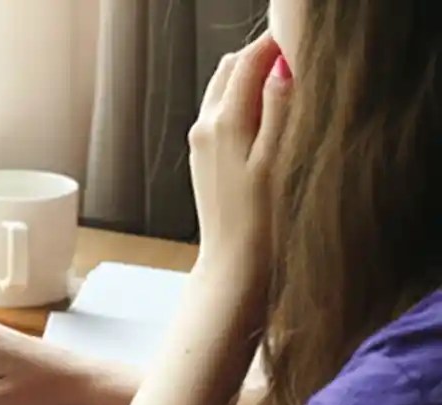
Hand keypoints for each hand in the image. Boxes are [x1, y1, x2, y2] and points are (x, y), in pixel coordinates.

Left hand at [188, 32, 291, 283]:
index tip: (300, 46)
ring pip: (223, 89)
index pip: (249, 62)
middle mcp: (205, 125)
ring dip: (249, 79)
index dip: (274, 46)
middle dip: (259, 59)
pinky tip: (264, 117)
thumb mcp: (278, 160)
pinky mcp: (203, 155)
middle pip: (230, 69)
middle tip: (294, 63)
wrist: (233, 262)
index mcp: (224, 121)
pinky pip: (220, 112)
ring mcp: (200, 140)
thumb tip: (280, 69)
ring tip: (284, 88)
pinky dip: (241, 101)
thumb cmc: (261, 217)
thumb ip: (278, 110)